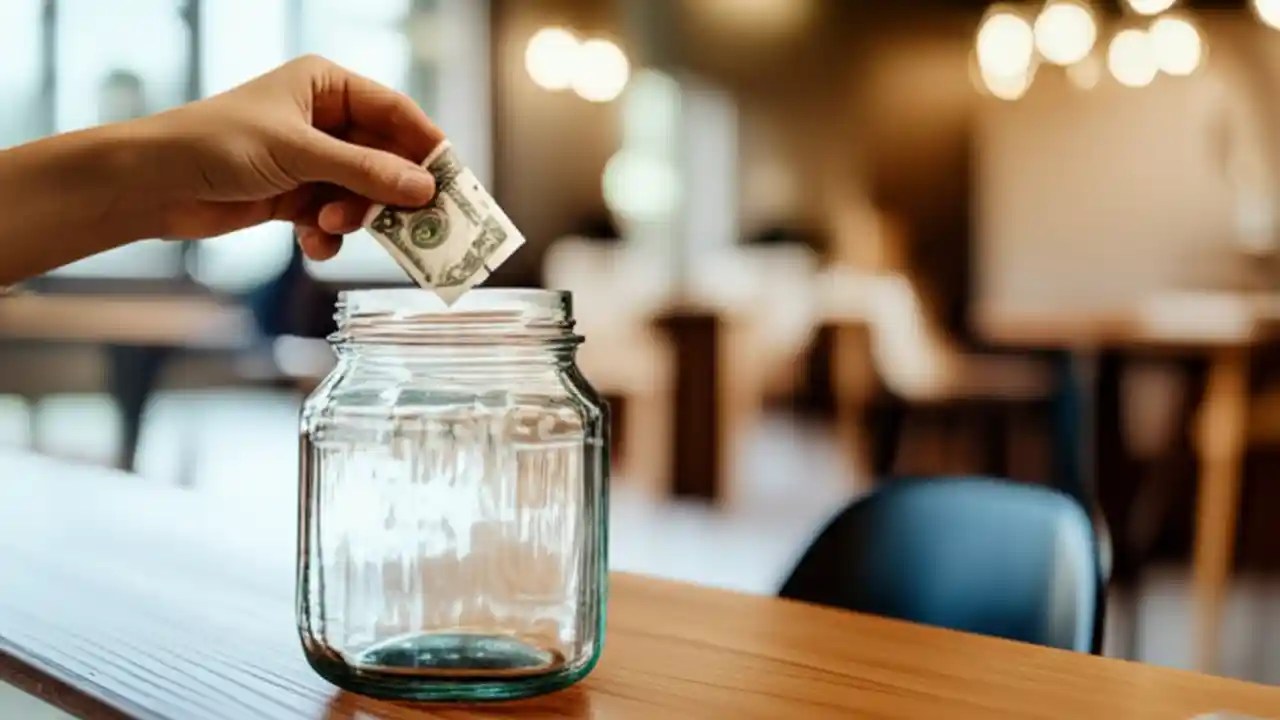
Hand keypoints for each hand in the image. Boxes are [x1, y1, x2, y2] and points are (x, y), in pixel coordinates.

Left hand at [139, 55, 442, 259]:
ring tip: (331, 224)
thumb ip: (366, 172)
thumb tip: (425, 188)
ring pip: (361, 193)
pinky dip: (329, 234)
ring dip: (353, 215)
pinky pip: (333, 217)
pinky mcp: (295, 196)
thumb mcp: (300, 154)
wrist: (152, 183)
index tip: (453, 180)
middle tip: (417, 223)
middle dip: (390, 192)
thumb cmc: (217, 144)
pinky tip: (312, 243)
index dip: (427, 146)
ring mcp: (310, 160)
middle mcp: (323, 120)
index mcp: (327, 86)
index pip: (396, 112)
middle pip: (384, 158)